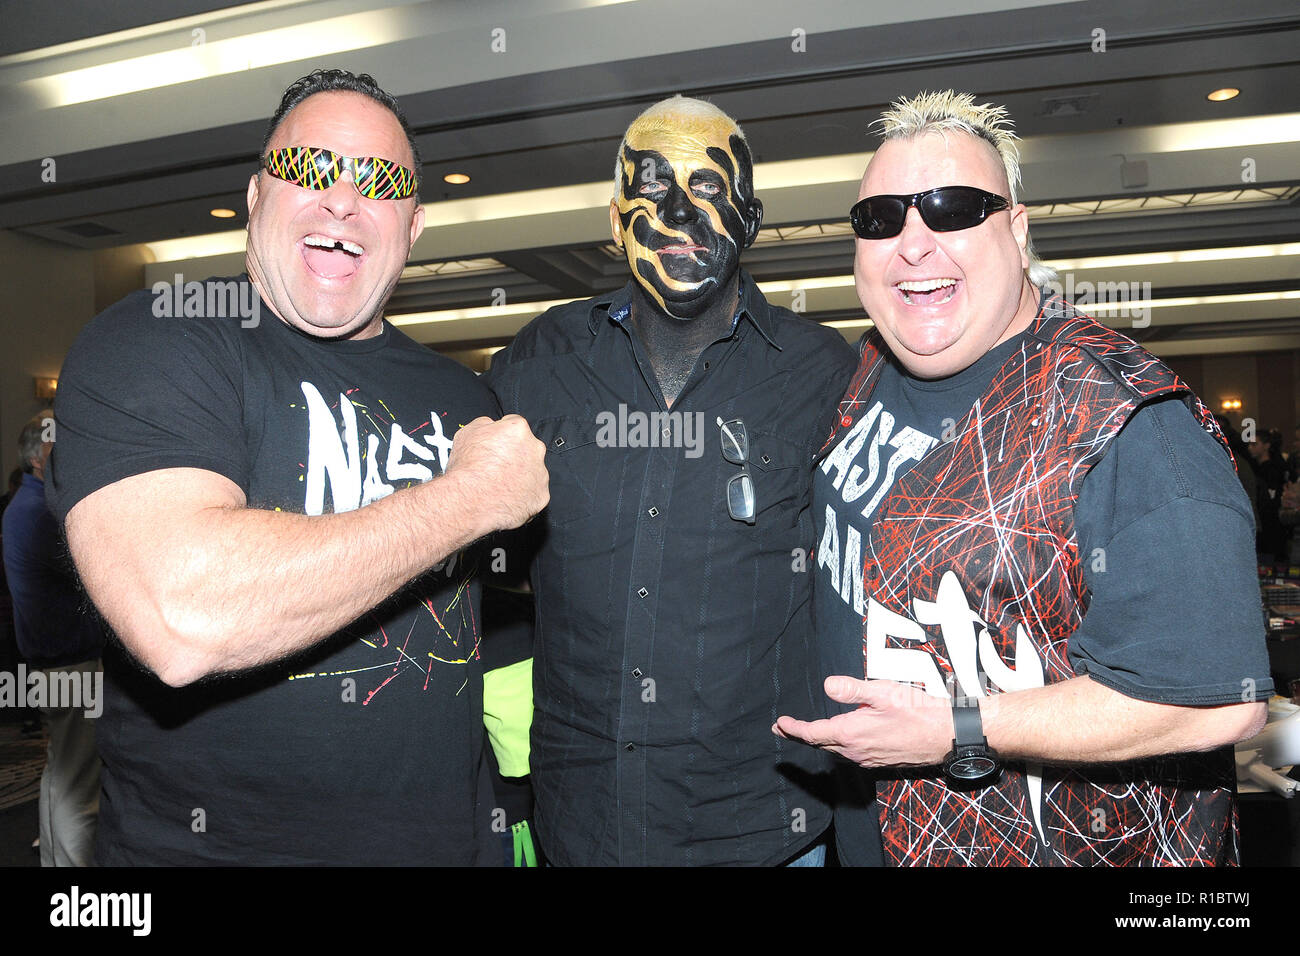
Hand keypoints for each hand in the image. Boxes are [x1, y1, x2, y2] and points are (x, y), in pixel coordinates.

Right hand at [446, 415, 548, 532]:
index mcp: (518, 429)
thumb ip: (484, 424)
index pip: (514, 425)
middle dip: (514, 455)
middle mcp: (535, 449)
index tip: (495, 445)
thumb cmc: (468, 468)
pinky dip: (523, 495)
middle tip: (495, 466)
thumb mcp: (466, 432)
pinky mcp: (542, 495)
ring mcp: (541, 473)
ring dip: (519, 475)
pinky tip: (506, 497)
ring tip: (499, 484)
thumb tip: (490, 425)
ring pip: (532, 471)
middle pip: (527, 448)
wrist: (472, 500)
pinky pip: (533, 493)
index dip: (502, 436)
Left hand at [773, 676, 954, 768]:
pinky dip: (836, 746)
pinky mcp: (879, 761)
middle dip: (798, 736)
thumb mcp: (883, 692)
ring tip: (804, 733)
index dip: (793, 729)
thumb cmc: (917, 710)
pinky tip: (837, 740)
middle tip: (781, 729)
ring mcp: (867, 758)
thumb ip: (853, 689)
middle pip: (819, 744)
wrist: (945, 735)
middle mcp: (855, 751)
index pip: (812, 734)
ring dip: (817, 741)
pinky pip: (850, 754)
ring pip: (835, 750)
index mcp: (851, 733)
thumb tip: (827, 685)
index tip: (778, 724)